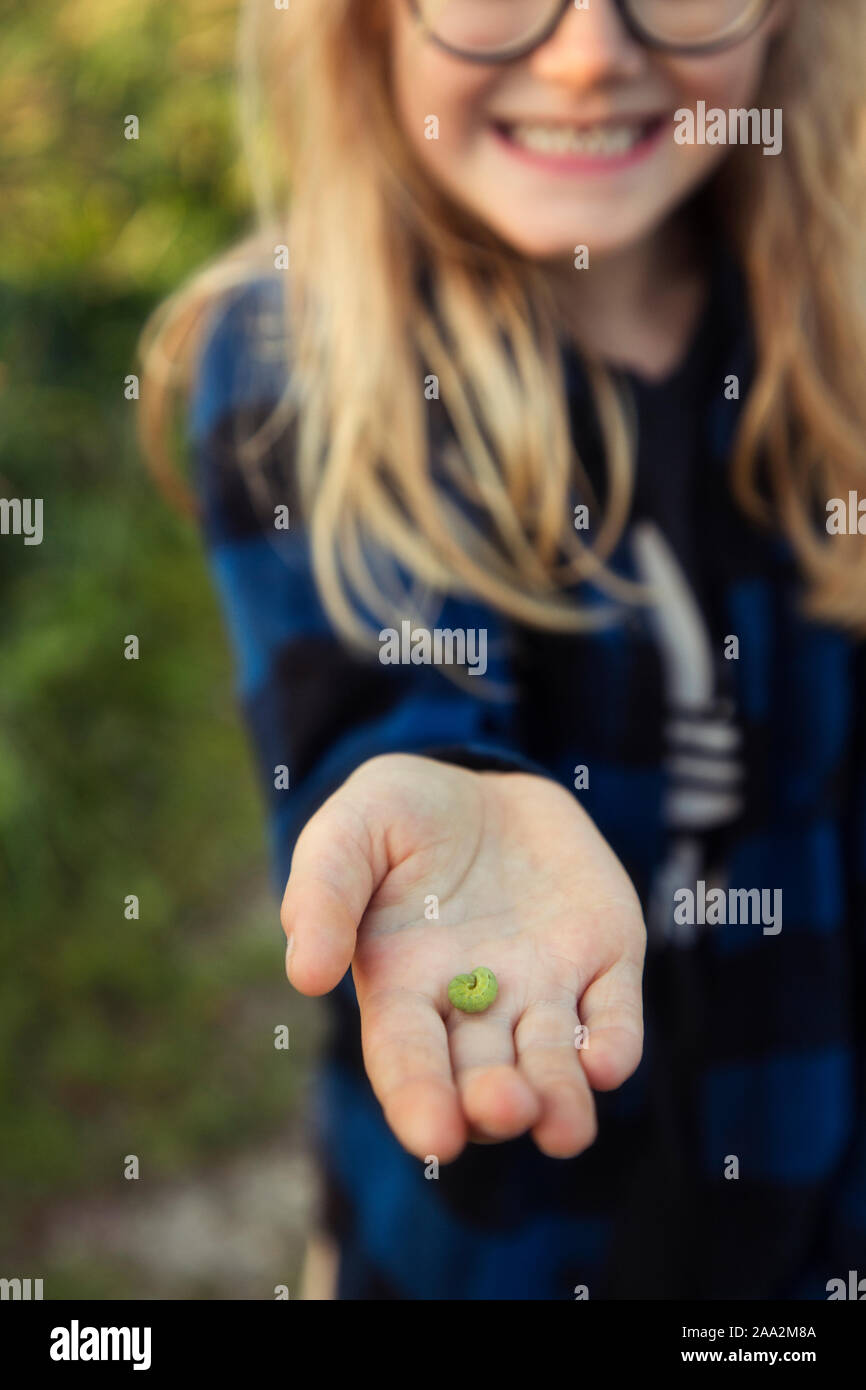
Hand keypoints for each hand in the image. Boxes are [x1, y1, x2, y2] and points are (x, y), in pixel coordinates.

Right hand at [281, 754, 645, 1162]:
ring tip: (565, 1128)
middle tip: (503, 1107)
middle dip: (494, 1102)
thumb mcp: (348, 831)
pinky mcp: (604, 960)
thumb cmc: (399, 814)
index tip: (433, 1137)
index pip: (408, 1058)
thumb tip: (307, 974)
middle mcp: (476, 1007)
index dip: (418, 1098)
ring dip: (561, 1099)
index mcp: (403, 989)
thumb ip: (322, 893)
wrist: (484, 784)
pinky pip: (613, 1013)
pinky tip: (609, 1063)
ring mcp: (543, 988)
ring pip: (554, 1062)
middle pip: (484, 1075)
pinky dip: (615, 1044)